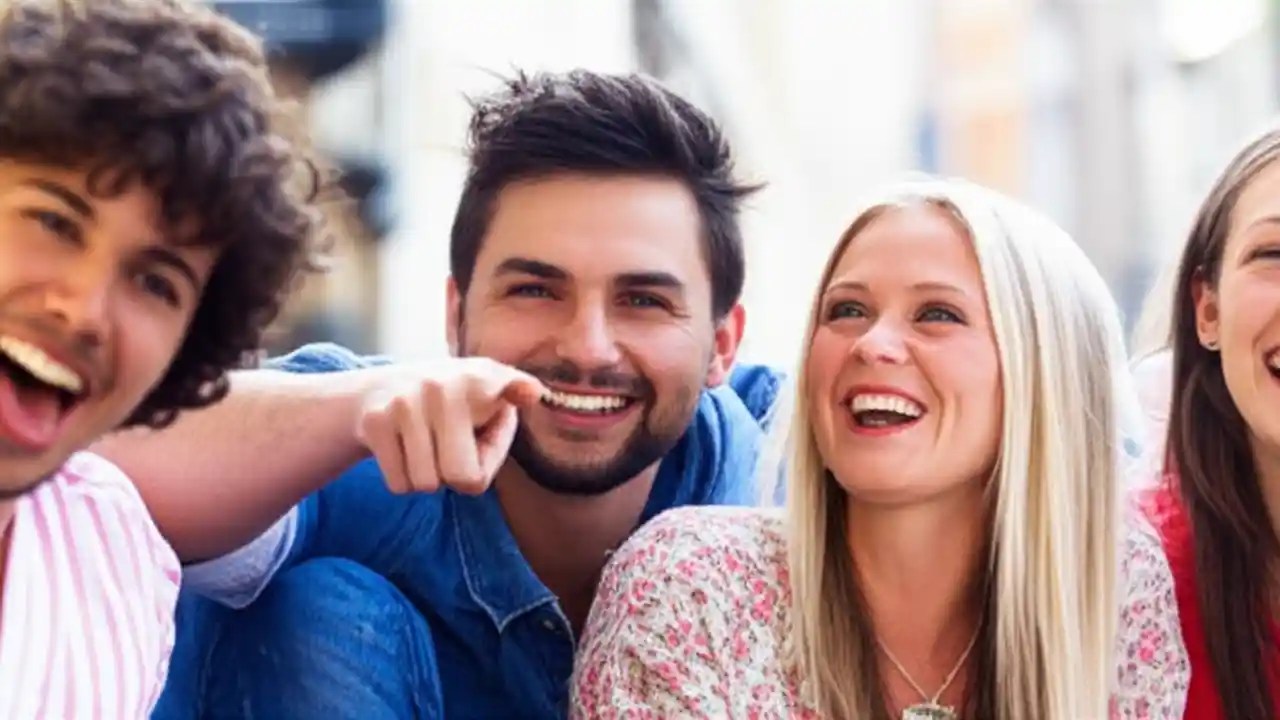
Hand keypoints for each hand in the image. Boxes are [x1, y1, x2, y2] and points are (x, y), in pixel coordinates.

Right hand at [355, 358, 546, 494]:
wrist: (381, 389)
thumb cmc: (452, 404)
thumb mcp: (489, 395)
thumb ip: (514, 404)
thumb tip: (529, 393)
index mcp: (482, 377)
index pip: (508, 388)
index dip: (516, 392)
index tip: (528, 392)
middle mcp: (443, 384)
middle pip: (462, 476)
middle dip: (459, 476)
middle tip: (452, 450)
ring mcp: (406, 401)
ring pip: (426, 484)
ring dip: (428, 476)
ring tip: (426, 445)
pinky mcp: (375, 421)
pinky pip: (399, 484)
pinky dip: (402, 478)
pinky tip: (403, 447)